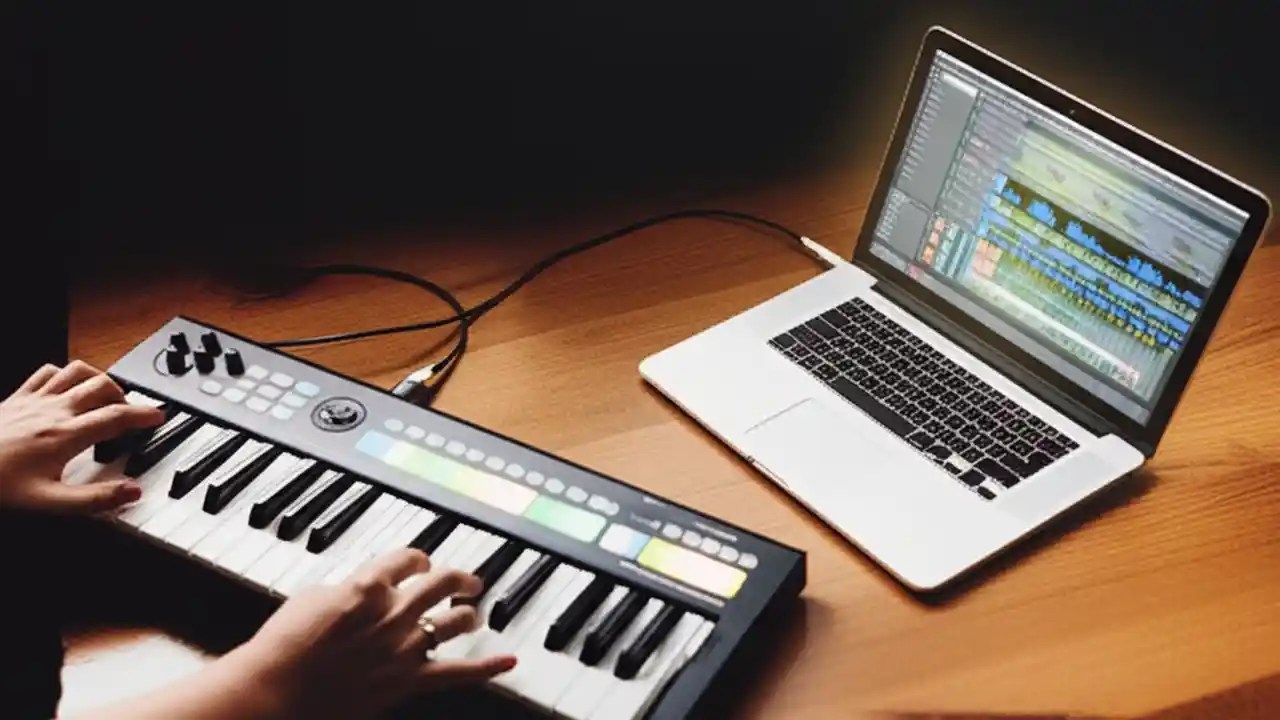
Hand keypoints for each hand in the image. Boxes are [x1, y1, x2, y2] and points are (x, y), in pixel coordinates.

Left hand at [0, 361, 164, 513]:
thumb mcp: (48, 503)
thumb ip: (95, 499)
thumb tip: (132, 493)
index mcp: (66, 435)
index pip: (116, 417)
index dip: (144, 415)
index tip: (158, 416)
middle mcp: (53, 411)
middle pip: (102, 386)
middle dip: (125, 395)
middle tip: (133, 409)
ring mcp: (34, 400)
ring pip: (77, 371)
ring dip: (98, 378)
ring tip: (106, 393)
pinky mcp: (16, 397)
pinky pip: (47, 372)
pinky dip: (64, 374)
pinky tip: (66, 387)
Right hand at [230, 547, 517, 718]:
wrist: (275, 690)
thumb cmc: (283, 646)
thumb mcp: (311, 597)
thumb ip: (346, 589)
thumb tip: (362, 590)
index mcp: (369, 586)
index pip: (408, 559)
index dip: (418, 557)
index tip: (420, 561)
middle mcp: (394, 612)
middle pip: (441, 583)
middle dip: (458, 578)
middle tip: (467, 580)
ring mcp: (404, 648)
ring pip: (456, 621)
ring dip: (468, 614)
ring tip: (472, 613)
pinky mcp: (408, 682)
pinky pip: (458, 673)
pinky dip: (487, 667)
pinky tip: (508, 660)